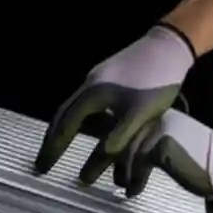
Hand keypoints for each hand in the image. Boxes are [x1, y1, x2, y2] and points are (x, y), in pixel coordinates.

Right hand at [34, 23, 195, 182]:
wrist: (171, 45)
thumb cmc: (157, 80)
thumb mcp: (141, 112)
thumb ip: (121, 135)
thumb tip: (102, 155)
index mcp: (93, 94)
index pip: (66, 125)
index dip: (54, 148)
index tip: (41, 168)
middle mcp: (89, 84)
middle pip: (63, 114)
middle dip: (52, 139)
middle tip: (42, 161)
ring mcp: (98, 78)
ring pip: (74, 107)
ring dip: (64, 128)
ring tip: (58, 145)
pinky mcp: (109, 76)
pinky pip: (86, 102)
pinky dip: (80, 119)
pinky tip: (88, 127)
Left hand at [116, 109, 212, 199]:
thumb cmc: (208, 160)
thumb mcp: (177, 144)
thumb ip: (155, 145)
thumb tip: (133, 158)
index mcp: (161, 115)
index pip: (127, 124)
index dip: (113, 141)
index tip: (108, 157)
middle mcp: (156, 119)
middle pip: (120, 137)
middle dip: (107, 160)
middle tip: (101, 177)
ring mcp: (156, 132)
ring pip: (125, 153)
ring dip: (121, 174)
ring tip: (122, 186)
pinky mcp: (158, 148)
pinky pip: (136, 166)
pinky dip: (134, 182)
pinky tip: (133, 192)